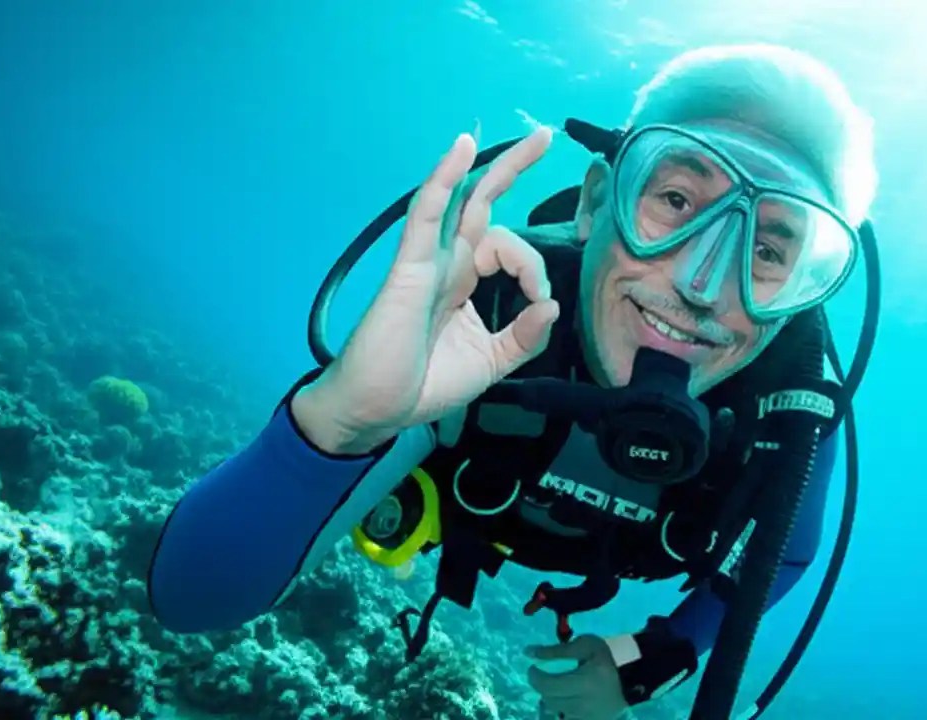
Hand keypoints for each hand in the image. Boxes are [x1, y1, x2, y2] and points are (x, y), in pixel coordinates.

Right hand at [293, 127, 559, 453]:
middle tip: (546, 135)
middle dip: (514, 169)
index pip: (506, 248)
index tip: (540, 301)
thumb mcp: (490, 364)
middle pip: (482, 204)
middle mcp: (447, 264)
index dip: (533, 267)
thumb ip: (523, 338)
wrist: (374, 410)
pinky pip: (424, 218)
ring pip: (460, 201)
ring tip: (530, 138)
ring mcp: (427, 262)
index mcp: (464, 283)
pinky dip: (442, 182)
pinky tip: (460, 150)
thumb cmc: (422, 384)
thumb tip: (551, 306)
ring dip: (493, 167)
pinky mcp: (408, 269)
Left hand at [527, 636, 630, 719]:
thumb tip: (527, 652)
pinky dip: (563, 710)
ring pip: (557, 712)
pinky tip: (567, 699)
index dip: (534, 677)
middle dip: (543, 687)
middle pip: (549, 701)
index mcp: (583, 683)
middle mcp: (584, 705)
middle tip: (546, 676)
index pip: (546, 686)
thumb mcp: (582, 646)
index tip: (532, 668)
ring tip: (558, 688)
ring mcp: (588, 717)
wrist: (635, 674)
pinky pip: (568, 719)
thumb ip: (554, 651)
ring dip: (552, 699)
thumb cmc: (608, 656)